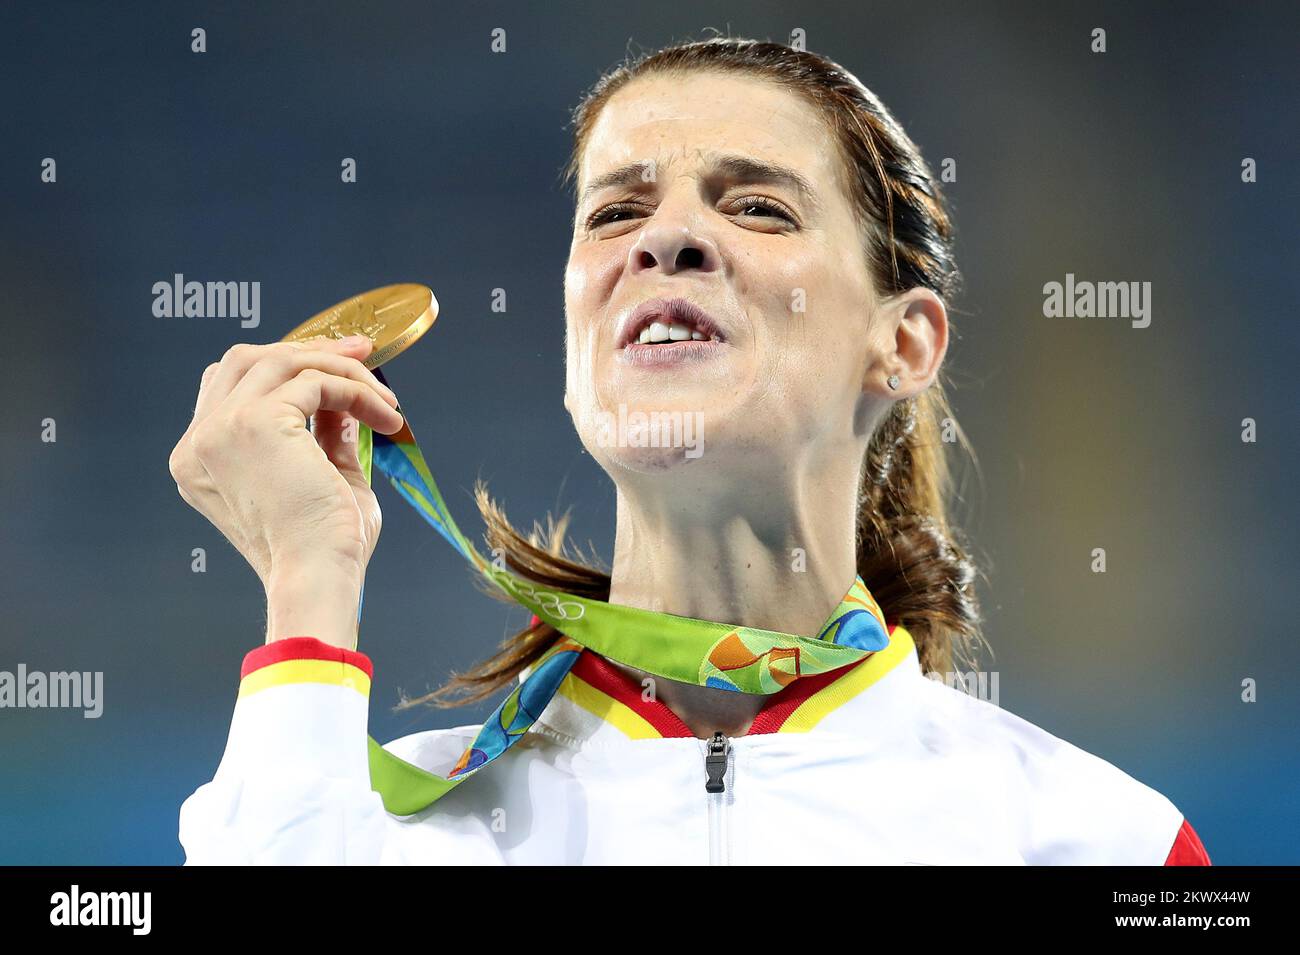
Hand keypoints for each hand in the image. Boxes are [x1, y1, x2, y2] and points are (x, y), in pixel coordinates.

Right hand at [168, 335, 403, 602]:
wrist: (319, 576)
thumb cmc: (323, 546)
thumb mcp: (319, 475)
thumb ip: (321, 432)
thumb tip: (339, 395)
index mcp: (202, 460)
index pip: (232, 384)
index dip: (285, 365)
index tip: (337, 363)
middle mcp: (200, 441)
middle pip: (247, 360)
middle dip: (310, 350)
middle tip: (363, 353)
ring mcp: (220, 429)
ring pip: (281, 361)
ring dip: (341, 370)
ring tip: (384, 399)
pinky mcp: (254, 422)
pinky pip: (315, 381)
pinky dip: (356, 391)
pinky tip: (386, 416)